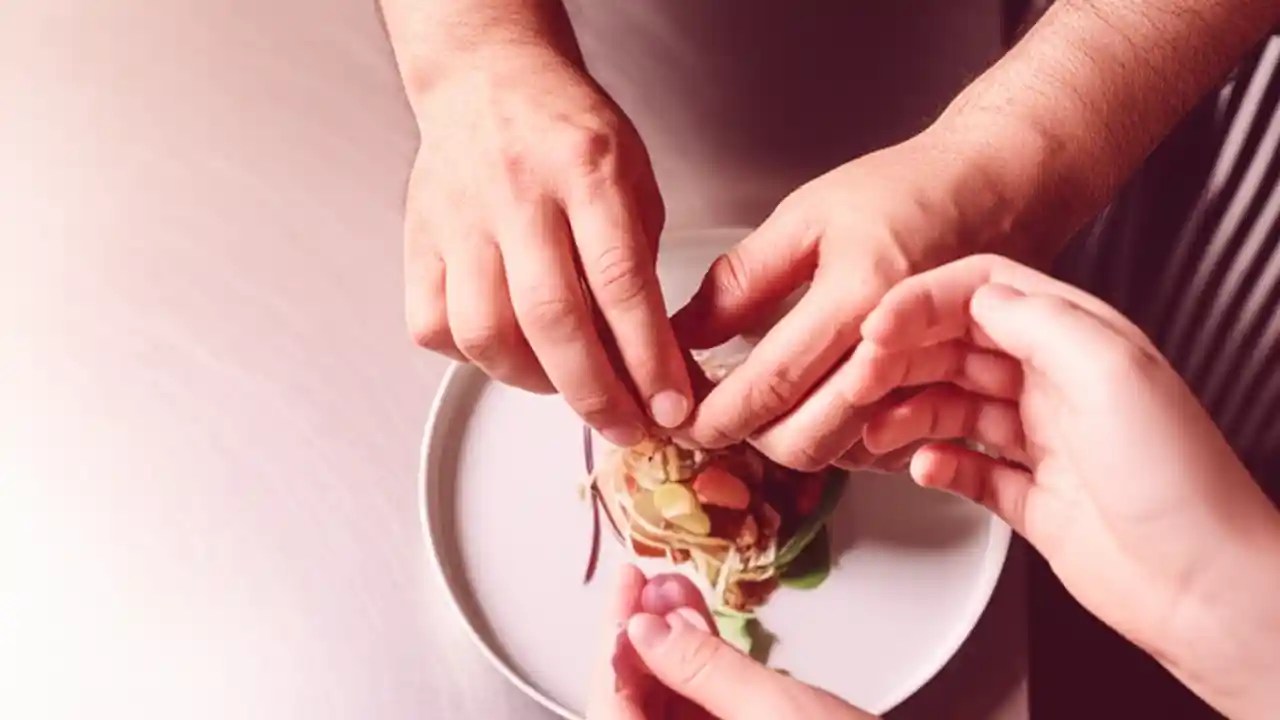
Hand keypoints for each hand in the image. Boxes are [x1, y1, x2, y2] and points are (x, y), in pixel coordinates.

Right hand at [403, 44, 689, 445]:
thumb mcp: (633, 180)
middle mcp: (517, 194)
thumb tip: (653, 364)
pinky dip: (473, 358)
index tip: (672, 406)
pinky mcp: (420, 240)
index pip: (621, 282)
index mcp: (587, 170)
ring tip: (568, 387)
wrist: (488, 79)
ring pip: (486, 332)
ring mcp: (460, 219)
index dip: (649, 357)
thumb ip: (638, 266)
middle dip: (595, 392)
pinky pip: (435, 325)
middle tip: (626, 426)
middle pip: (551, 319)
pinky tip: (507, 352)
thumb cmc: (569, 134)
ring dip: (535, 382)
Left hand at [589, 566, 874, 719]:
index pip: (614, 709)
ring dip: (670, 649)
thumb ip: (701, 668)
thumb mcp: (771, 710)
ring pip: (669, 710)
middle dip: (643, 641)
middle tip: (650, 582)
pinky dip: (699, 673)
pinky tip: (702, 627)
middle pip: (636, 710)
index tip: (625, 589)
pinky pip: (702, 716)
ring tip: (676, 590)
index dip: (613, 644)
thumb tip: (645, 626)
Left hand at [672, 127, 1025, 470]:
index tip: (680, 419)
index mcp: (859, 299)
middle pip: (807, 440)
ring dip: (792, 440)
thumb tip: (684, 334)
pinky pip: (885, 449)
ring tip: (762, 405)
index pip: (770, 385)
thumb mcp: (805, 216)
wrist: (998, 186)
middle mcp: (898, 350)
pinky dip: (841, 440)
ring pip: (844, 452)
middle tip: (717, 414)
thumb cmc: (907, 189)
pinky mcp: (951, 394)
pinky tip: (817, 405)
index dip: (716, 414)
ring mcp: (932, 379)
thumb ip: (741, 281)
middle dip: (749, 438)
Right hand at [846, 255, 1279, 716]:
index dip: (923, 302)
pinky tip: (922, 468)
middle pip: (956, 349)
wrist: (1203, 588)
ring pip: (950, 407)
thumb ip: (1037, 321)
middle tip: (858, 380)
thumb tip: (976, 294)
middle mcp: (1056, 383)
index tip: (876, 325)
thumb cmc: (1177, 481)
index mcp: (1079, 339)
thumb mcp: (1109, 370)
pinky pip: (963, 467)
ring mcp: (1041, 439)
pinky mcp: (1029, 495)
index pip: (984, 293)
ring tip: (877, 431)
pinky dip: (934, 464)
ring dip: (906, 413)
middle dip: (901, 358)